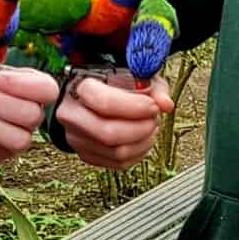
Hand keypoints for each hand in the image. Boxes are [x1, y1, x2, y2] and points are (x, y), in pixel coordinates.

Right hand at [56, 73, 174, 169]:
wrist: (90, 98)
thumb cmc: (112, 85)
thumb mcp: (133, 76)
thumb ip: (152, 86)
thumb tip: (165, 104)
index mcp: (80, 88)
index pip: (104, 103)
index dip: (135, 107)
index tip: (153, 106)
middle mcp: (73, 115)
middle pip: (109, 133)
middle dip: (141, 128)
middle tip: (154, 119)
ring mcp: (77, 138)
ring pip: (116, 152)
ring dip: (143, 141)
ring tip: (150, 127)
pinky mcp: (87, 155)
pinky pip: (118, 163)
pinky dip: (138, 153)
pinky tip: (142, 139)